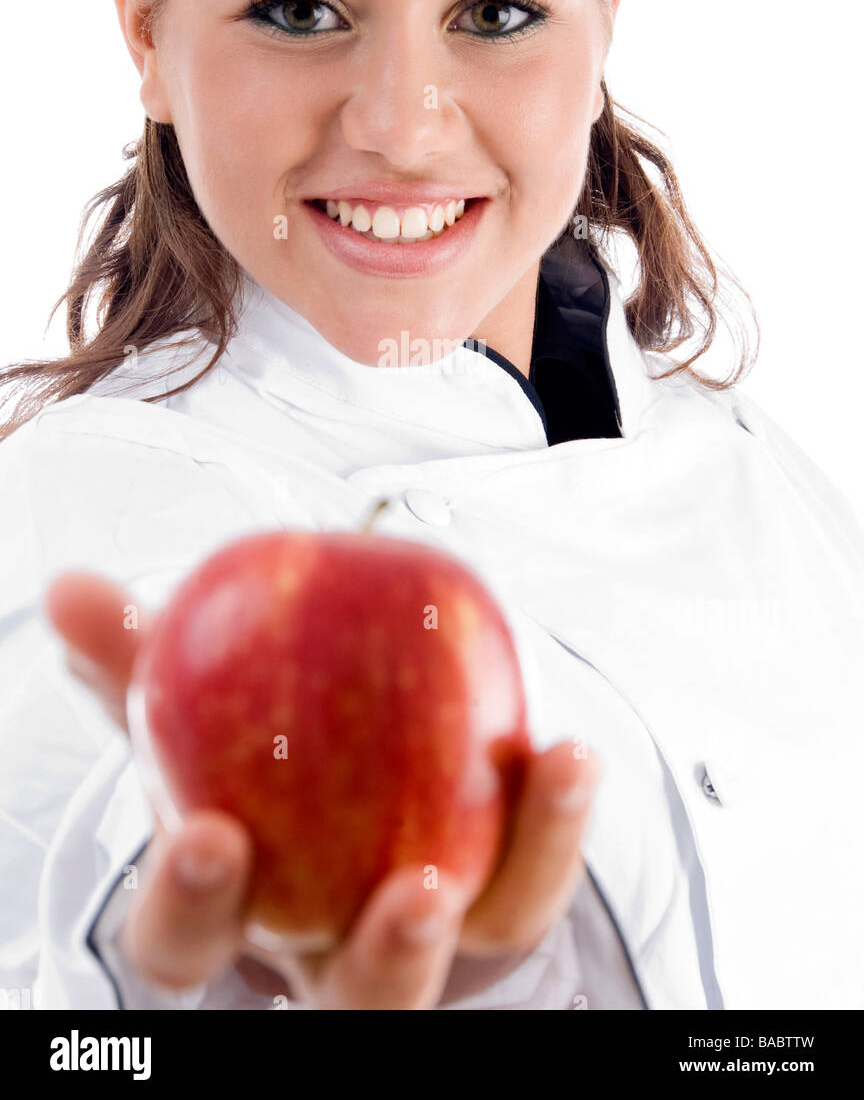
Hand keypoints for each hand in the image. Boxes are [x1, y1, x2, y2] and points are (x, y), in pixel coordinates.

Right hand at [44, 570, 600, 1009]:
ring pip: (469, 964)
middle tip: (413, 890)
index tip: (210, 834)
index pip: (189, 948)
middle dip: (380, 960)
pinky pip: (531, 889)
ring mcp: (420, 948)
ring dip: (514, 881)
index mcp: (238, 915)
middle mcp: (328, 954)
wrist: (348, 772)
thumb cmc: (252, 761)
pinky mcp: (498, 913)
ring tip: (534, 797)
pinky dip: (552, 826)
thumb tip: (76, 594)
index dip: (193, 906)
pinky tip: (567, 756)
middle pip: (352, 1005)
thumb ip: (140, 664)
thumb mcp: (190, 711)